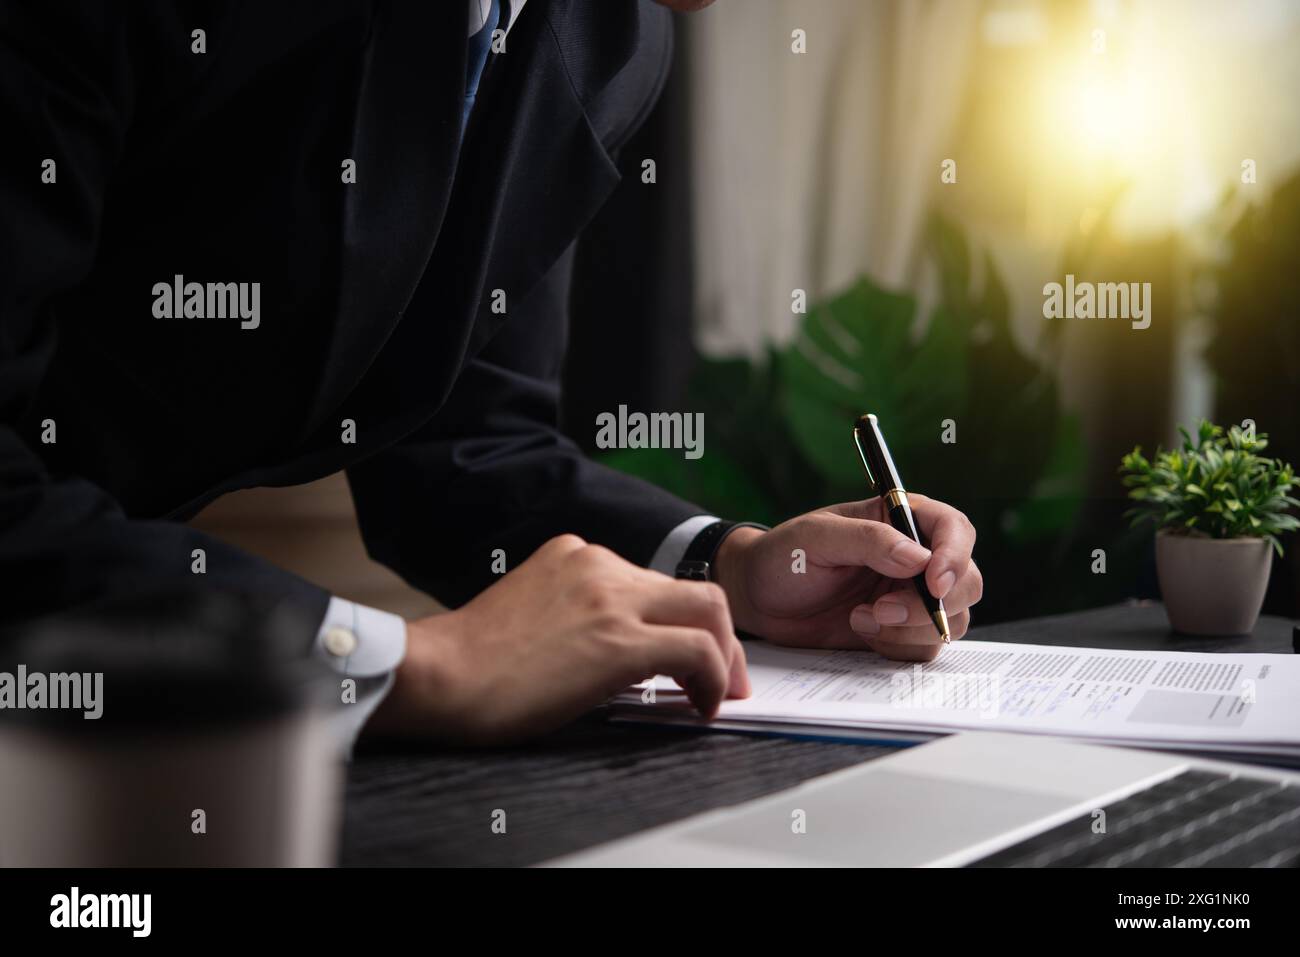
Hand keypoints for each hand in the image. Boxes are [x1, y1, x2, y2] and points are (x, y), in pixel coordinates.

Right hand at [366, 534, 749, 743]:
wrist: (439, 675)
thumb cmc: (473, 661)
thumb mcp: (532, 610)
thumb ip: (578, 612)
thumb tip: (623, 654)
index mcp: (576, 553)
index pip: (654, 581)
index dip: (681, 621)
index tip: (687, 656)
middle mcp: (599, 564)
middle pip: (695, 588)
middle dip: (721, 636)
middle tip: (725, 677)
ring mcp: (612, 598)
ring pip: (708, 611)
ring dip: (724, 658)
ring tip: (716, 696)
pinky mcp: (619, 640)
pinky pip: (697, 651)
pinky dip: (713, 679)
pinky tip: (700, 706)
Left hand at [714, 496, 981, 660]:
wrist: (758, 601)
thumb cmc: (782, 557)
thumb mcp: (815, 538)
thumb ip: (866, 540)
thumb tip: (917, 557)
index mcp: (899, 520)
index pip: (954, 529)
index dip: (954, 556)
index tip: (933, 582)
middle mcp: (914, 559)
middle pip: (966, 581)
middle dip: (930, 603)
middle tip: (880, 609)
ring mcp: (910, 597)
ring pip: (952, 620)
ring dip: (910, 628)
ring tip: (860, 618)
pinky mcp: (901, 632)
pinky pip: (925, 648)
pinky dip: (898, 647)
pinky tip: (861, 632)